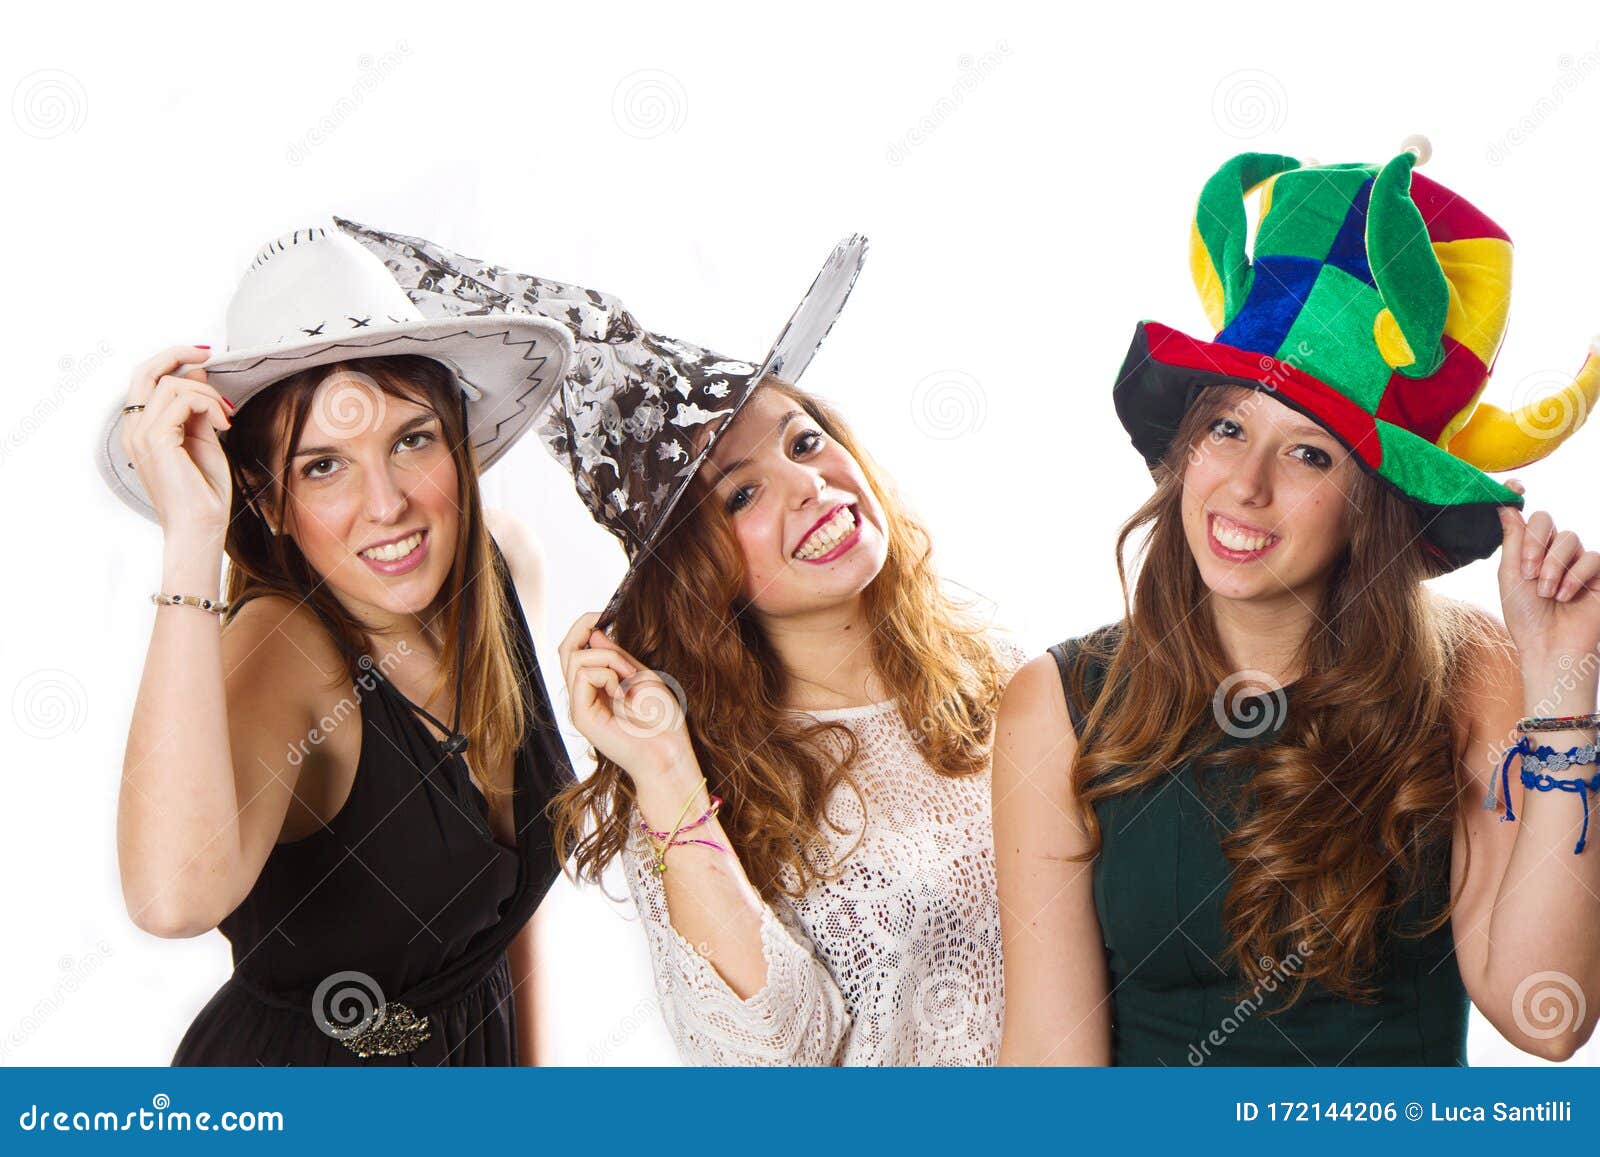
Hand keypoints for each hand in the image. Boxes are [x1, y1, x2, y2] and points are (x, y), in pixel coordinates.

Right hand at [119, 346, 233, 539]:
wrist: (200, 527)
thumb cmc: (203, 492)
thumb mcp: (203, 439)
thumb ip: (196, 408)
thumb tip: (198, 373)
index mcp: (141, 429)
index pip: (147, 379)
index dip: (173, 359)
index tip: (204, 356)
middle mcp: (134, 429)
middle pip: (146, 371)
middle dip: (178, 354)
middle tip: (209, 354)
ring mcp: (140, 434)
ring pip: (172, 384)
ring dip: (207, 393)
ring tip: (225, 416)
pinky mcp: (155, 440)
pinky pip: (182, 400)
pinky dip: (208, 404)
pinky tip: (224, 423)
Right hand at [557, 612, 695, 785]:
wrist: (668, 753)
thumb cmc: (662, 721)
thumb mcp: (641, 676)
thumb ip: (616, 656)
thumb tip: (594, 632)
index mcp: (595, 686)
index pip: (573, 648)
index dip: (584, 625)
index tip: (605, 613)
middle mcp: (582, 695)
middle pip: (566, 649)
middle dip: (589, 632)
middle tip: (620, 647)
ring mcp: (579, 705)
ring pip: (575, 657)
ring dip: (608, 657)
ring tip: (630, 678)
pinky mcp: (581, 716)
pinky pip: (583, 675)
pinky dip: (607, 674)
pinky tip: (623, 693)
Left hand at [1496, 479, 1599, 690]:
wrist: (1550, 647)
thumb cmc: (1526, 617)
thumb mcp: (1510, 577)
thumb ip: (1512, 541)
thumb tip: (1505, 506)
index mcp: (1528, 551)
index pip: (1527, 517)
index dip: (1519, 498)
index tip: (1514, 485)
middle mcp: (1552, 552)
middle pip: (1548, 521)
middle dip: (1535, 545)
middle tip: (1528, 573)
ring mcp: (1577, 561)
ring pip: (1570, 539)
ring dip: (1554, 567)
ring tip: (1546, 593)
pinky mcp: (1599, 574)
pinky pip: (1592, 557)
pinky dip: (1576, 576)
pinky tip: (1566, 596)